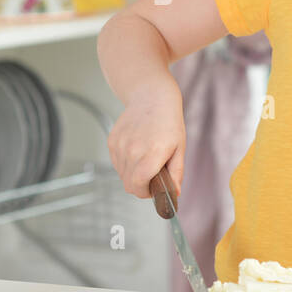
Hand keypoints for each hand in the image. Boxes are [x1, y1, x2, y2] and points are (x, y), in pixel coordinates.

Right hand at [106, 78, 184, 200]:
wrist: (151, 98)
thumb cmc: (168, 122)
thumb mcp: (179, 148)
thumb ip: (176, 173)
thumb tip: (174, 193)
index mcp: (152, 154)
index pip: (138, 186)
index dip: (146, 193)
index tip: (153, 190)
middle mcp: (132, 151)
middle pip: (129, 184)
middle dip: (141, 186)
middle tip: (152, 176)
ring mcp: (120, 146)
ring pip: (122, 175)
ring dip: (132, 174)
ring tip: (145, 159)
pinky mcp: (112, 141)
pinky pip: (116, 163)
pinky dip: (125, 164)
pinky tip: (136, 151)